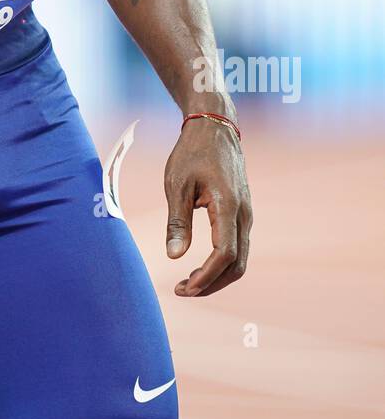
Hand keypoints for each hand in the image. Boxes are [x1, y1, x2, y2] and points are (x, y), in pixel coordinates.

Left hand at [164, 117, 251, 296]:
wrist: (214, 127)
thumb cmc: (192, 152)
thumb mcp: (177, 184)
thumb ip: (177, 222)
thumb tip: (174, 257)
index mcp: (228, 206)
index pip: (224, 254)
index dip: (206, 276)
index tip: (184, 287)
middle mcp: (243, 214)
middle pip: (237, 265)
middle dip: (211, 284)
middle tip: (182, 291)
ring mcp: (246, 214)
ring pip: (240, 259)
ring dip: (216, 277)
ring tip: (187, 284)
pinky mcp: (241, 213)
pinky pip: (237, 247)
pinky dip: (221, 264)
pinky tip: (199, 267)